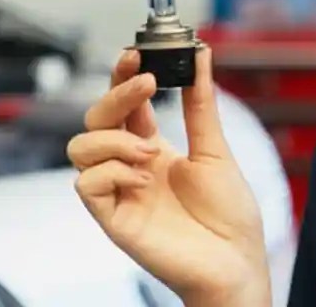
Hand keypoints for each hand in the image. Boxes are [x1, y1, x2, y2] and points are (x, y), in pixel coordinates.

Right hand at [68, 49, 270, 306]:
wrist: (236, 262)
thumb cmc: (229, 214)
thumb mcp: (215, 147)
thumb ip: (200, 103)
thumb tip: (202, 55)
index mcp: (152, 148)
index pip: (123, 104)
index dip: (122, 77)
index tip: (134, 53)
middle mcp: (129, 166)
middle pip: (95, 118)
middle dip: (117, 94)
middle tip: (149, 83)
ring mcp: (118, 191)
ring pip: (79, 147)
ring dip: (114, 138)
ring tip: (151, 152)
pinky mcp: (112, 218)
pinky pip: (86, 184)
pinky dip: (113, 172)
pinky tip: (143, 179)